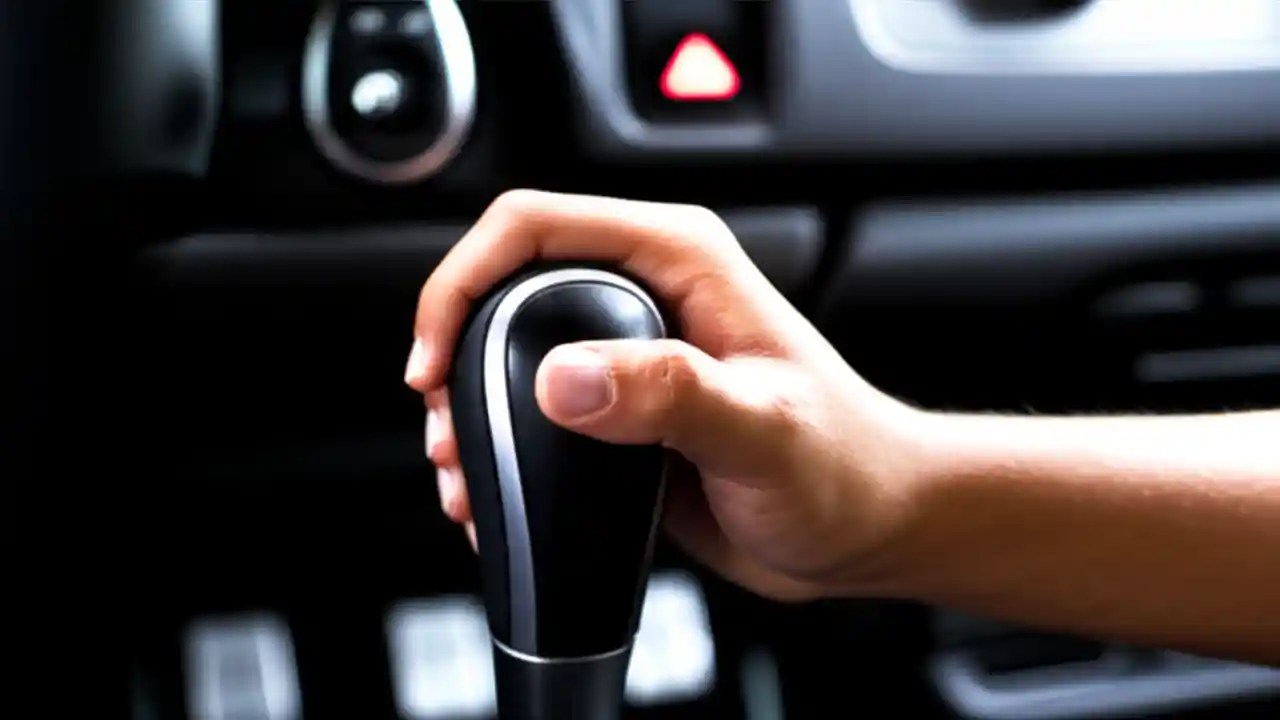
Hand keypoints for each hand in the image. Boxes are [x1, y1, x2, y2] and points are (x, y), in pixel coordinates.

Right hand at [404, 190, 927, 601]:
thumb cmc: (845, 469)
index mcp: (679, 261)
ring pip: (511, 351)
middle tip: (446, 428)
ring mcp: (633, 353)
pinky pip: (538, 410)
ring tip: (461, 472)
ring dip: (469, 408)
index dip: (462, 282)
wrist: (869, 526)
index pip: (533, 227)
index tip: (436, 360)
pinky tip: (495, 494)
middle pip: (506, 287)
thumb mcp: (762, 431)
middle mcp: (649, 295)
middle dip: (453, 353)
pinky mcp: (625, 410)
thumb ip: (670, 395)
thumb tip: (565, 377)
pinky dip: (502, 448)